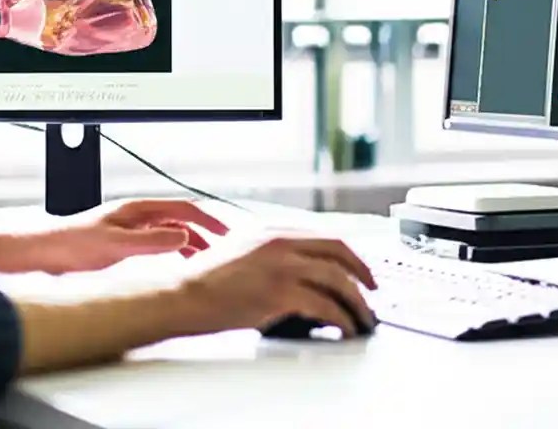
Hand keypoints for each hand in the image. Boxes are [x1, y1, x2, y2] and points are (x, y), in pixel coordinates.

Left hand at [50, 199, 230, 272]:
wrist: (44, 252)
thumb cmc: (72, 243)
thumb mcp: (116, 244)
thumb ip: (150, 241)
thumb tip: (184, 238)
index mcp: (138, 209)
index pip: (183, 209)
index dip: (208, 220)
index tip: (226, 234)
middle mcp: (137, 217)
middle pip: (180, 221)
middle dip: (204, 233)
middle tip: (223, 251)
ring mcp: (131, 230)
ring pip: (170, 234)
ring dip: (190, 245)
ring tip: (206, 262)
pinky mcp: (123, 244)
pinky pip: (157, 245)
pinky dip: (173, 253)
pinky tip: (177, 266)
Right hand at [177, 236, 377, 336]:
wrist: (184, 294)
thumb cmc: (208, 279)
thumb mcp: (244, 248)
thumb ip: (274, 250)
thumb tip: (306, 269)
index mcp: (275, 229)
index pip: (328, 236)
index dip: (352, 255)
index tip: (362, 269)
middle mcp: (282, 242)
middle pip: (340, 252)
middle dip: (364, 273)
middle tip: (373, 292)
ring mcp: (282, 266)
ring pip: (338, 280)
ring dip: (357, 302)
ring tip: (363, 318)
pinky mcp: (279, 293)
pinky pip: (325, 306)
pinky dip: (341, 319)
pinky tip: (344, 328)